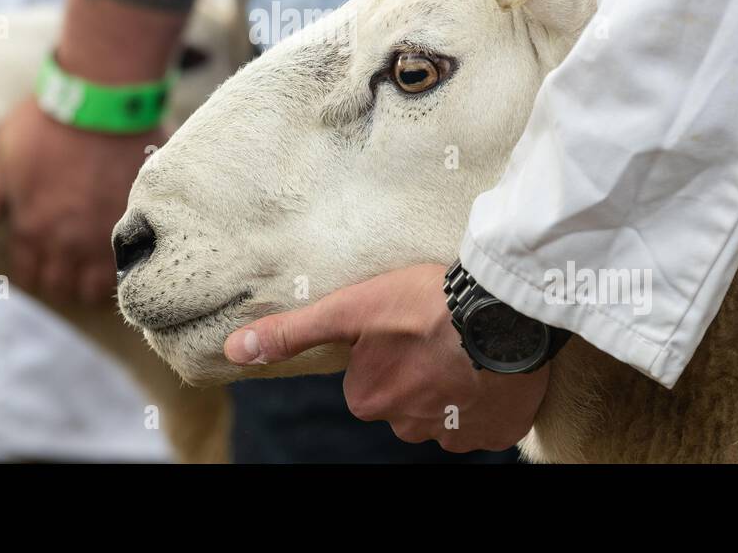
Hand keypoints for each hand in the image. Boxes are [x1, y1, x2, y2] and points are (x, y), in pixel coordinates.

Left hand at [0, 96, 163, 305]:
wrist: (100, 98)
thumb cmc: (45, 122)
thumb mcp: (2, 156)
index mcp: (31, 228)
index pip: (28, 274)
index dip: (32, 267)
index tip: (39, 255)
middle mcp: (67, 242)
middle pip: (61, 285)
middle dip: (60, 276)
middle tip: (67, 259)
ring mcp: (105, 235)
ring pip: (97, 286)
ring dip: (93, 279)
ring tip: (95, 260)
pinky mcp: (137, 221)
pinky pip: (130, 263)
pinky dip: (124, 264)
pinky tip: (122, 251)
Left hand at [224, 264, 547, 451]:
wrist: (503, 310)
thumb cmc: (423, 303)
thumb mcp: (349, 308)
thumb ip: (292, 332)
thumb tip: (234, 351)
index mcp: (370, 402)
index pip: (367, 382)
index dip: (382, 351)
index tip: (401, 325)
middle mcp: (411, 428)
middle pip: (405, 400)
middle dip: (417, 371)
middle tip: (433, 331)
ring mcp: (459, 435)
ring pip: (446, 411)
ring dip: (453, 384)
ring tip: (464, 344)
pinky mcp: (501, 431)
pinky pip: (487, 419)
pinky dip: (488, 395)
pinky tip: (490, 364)